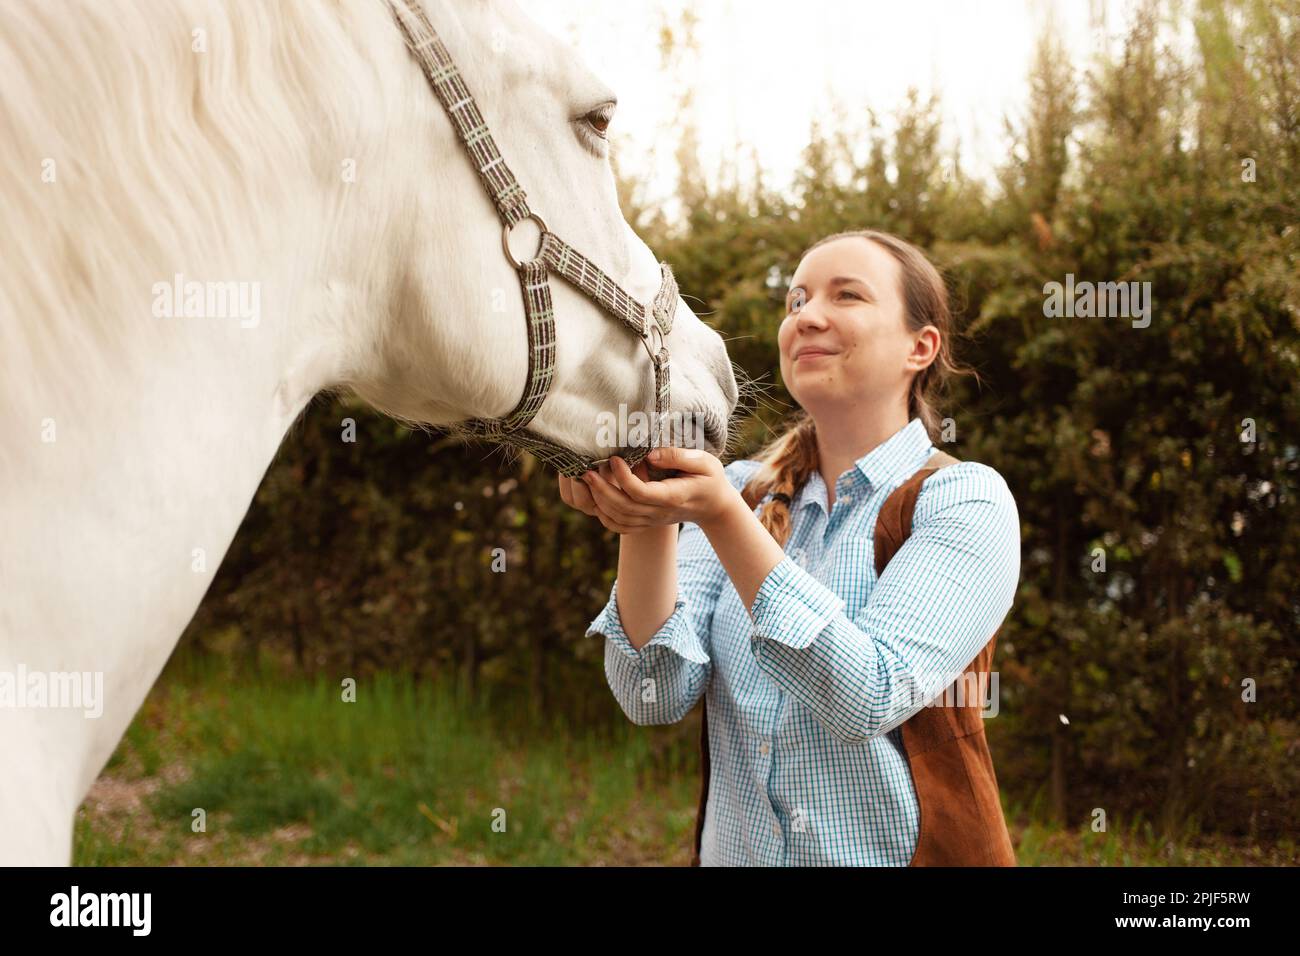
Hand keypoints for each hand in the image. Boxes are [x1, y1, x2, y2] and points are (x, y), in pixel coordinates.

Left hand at [569, 447, 737, 533]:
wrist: (714, 506)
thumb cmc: (709, 479)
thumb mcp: (703, 462)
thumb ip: (677, 456)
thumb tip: (649, 454)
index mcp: (673, 496)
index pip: (641, 493)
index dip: (623, 477)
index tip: (614, 458)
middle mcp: (660, 513)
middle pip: (624, 508)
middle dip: (602, 490)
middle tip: (588, 470)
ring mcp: (653, 521)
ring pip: (619, 519)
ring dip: (600, 501)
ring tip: (588, 480)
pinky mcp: (647, 523)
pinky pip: (622, 527)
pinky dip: (606, 517)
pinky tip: (597, 500)